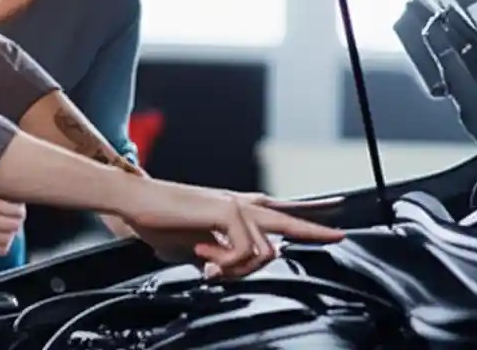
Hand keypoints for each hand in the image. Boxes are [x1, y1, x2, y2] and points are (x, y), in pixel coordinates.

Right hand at [0, 196, 25, 257]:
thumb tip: (6, 189)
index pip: (15, 210)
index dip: (19, 206)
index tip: (17, 202)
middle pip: (15, 224)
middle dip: (17, 218)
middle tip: (15, 213)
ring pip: (10, 238)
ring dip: (11, 230)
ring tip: (8, 224)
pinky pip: (0, 250)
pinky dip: (5, 242)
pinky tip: (1, 236)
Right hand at [120, 179, 344, 277]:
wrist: (136, 203)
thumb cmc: (158, 223)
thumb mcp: (192, 249)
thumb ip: (215, 259)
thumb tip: (223, 274)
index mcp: (233, 212)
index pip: (276, 212)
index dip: (305, 214)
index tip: (332, 213)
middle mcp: (240, 206)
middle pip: (288, 220)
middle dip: (316, 230)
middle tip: (340, 235)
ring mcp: (235, 206)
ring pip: (264, 253)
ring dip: (236, 269)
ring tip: (207, 266)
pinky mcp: (227, 211)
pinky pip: (244, 253)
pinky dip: (225, 264)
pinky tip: (204, 260)